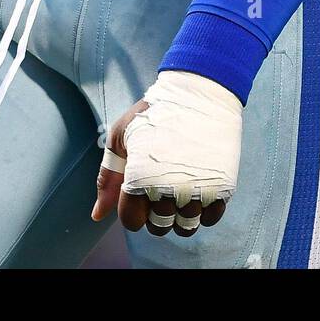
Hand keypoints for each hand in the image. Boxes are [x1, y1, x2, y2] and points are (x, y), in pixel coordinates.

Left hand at [91, 70, 241, 237]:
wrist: (199, 92)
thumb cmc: (153, 113)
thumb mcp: (121, 136)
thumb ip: (108, 177)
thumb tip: (97, 215)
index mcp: (140, 177)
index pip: (131, 221)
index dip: (132, 209)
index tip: (139, 189)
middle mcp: (169, 188)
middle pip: (159, 228)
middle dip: (155, 213)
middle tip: (159, 186)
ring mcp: (198, 189)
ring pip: (186, 226)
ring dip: (180, 213)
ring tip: (179, 187)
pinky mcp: (222, 186)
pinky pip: (210, 219)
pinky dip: (203, 210)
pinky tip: (197, 187)